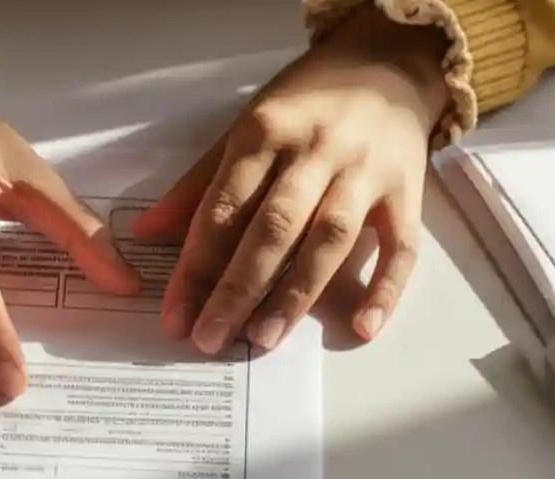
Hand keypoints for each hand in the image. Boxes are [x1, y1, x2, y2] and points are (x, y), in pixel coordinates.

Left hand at [133, 7, 448, 351]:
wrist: (389, 63)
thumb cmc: (307, 103)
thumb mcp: (247, 126)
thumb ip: (199, 183)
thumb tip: (146, 231)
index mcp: (265, 132)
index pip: (223, 209)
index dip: (195, 266)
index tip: (174, 315)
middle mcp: (316, 152)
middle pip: (273, 229)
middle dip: (236, 289)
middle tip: (208, 339)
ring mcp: (366, 172)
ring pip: (328, 240)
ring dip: (295, 295)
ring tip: (262, 338)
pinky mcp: (408, 192)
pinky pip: (400, 247)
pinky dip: (384, 290)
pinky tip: (362, 328)